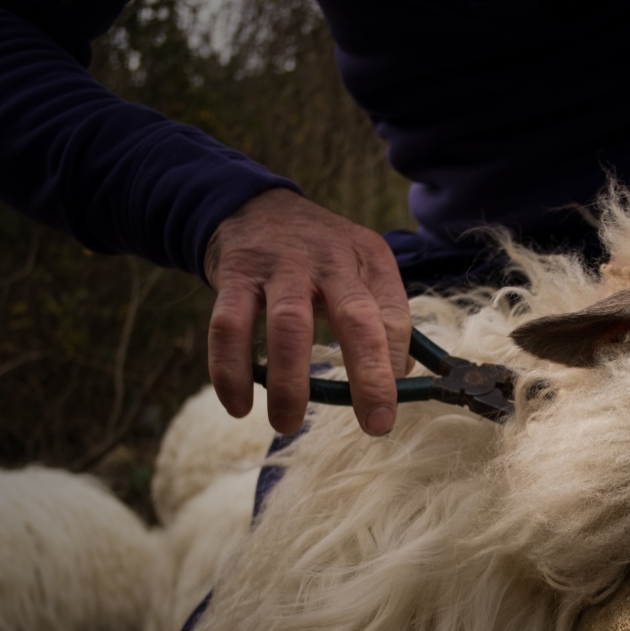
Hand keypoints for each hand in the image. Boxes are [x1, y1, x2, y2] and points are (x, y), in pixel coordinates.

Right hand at [205, 188, 409, 435]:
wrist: (251, 205)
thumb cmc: (316, 255)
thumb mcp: (359, 268)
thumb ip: (381, 315)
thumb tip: (400, 376)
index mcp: (368, 258)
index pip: (395, 316)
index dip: (396, 364)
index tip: (388, 404)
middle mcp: (329, 259)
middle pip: (355, 319)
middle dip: (370, 376)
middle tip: (376, 425)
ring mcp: (280, 266)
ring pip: (289, 326)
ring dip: (289, 383)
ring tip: (286, 424)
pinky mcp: (235, 275)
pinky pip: (229, 327)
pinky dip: (231, 370)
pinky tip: (237, 404)